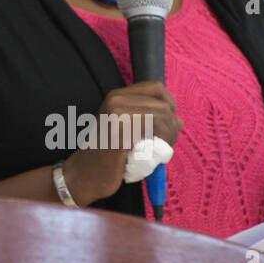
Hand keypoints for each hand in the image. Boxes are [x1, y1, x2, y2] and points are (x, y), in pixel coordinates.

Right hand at [62, 81, 181, 206]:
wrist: (85, 175)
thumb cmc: (109, 157)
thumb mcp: (129, 132)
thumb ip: (151, 121)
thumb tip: (179, 120)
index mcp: (117, 97)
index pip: (156, 87)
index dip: (169, 104)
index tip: (168, 124)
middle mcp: (116, 100)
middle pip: (163, 103)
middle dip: (172, 125)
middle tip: (166, 144)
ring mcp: (117, 113)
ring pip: (163, 115)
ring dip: (169, 135)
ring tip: (160, 150)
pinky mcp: (121, 129)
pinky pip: (155, 129)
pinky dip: (162, 143)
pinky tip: (153, 154)